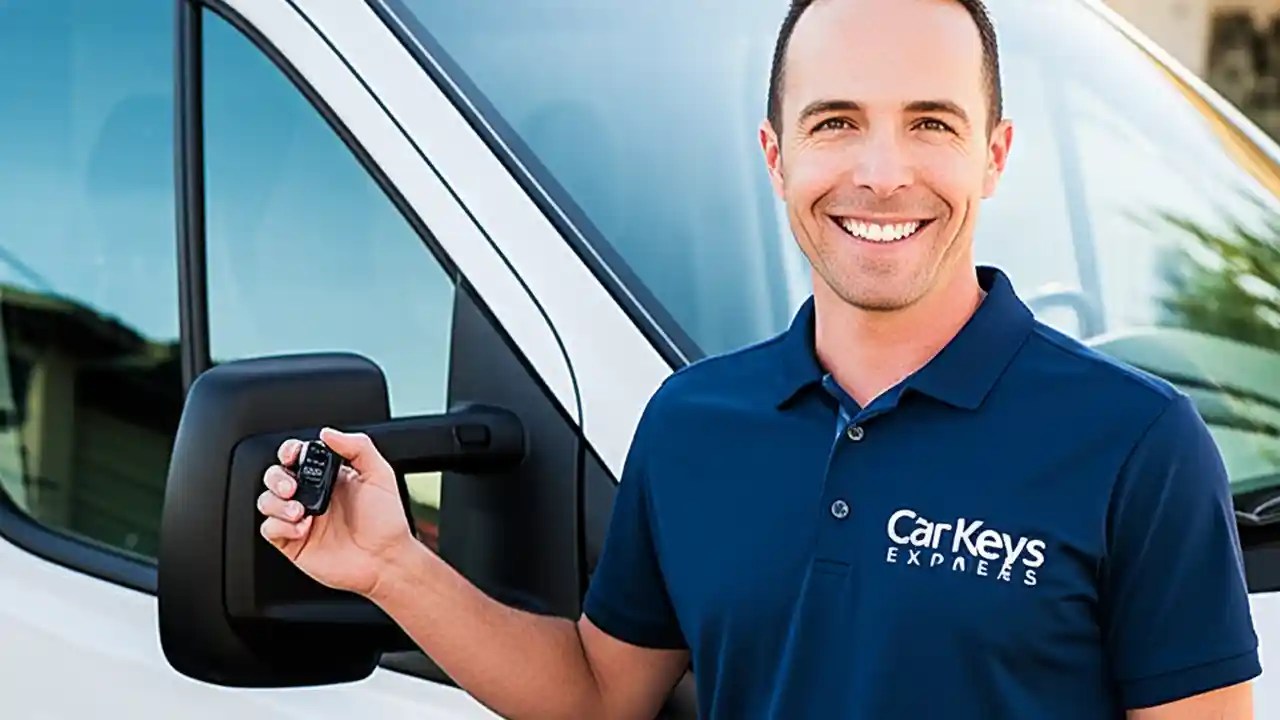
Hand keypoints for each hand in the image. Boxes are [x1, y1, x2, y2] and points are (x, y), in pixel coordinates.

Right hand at [258, 427, 413, 596]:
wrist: (385, 560)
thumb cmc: (386, 522)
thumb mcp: (379, 474)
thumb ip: (358, 447)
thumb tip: (328, 433)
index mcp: (329, 477)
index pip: (297, 457)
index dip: (289, 451)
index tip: (292, 454)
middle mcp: (312, 496)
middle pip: (275, 476)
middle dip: (276, 478)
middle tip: (291, 487)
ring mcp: (300, 520)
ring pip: (267, 501)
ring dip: (276, 503)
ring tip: (300, 511)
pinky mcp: (293, 542)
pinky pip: (269, 529)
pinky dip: (279, 526)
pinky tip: (301, 529)